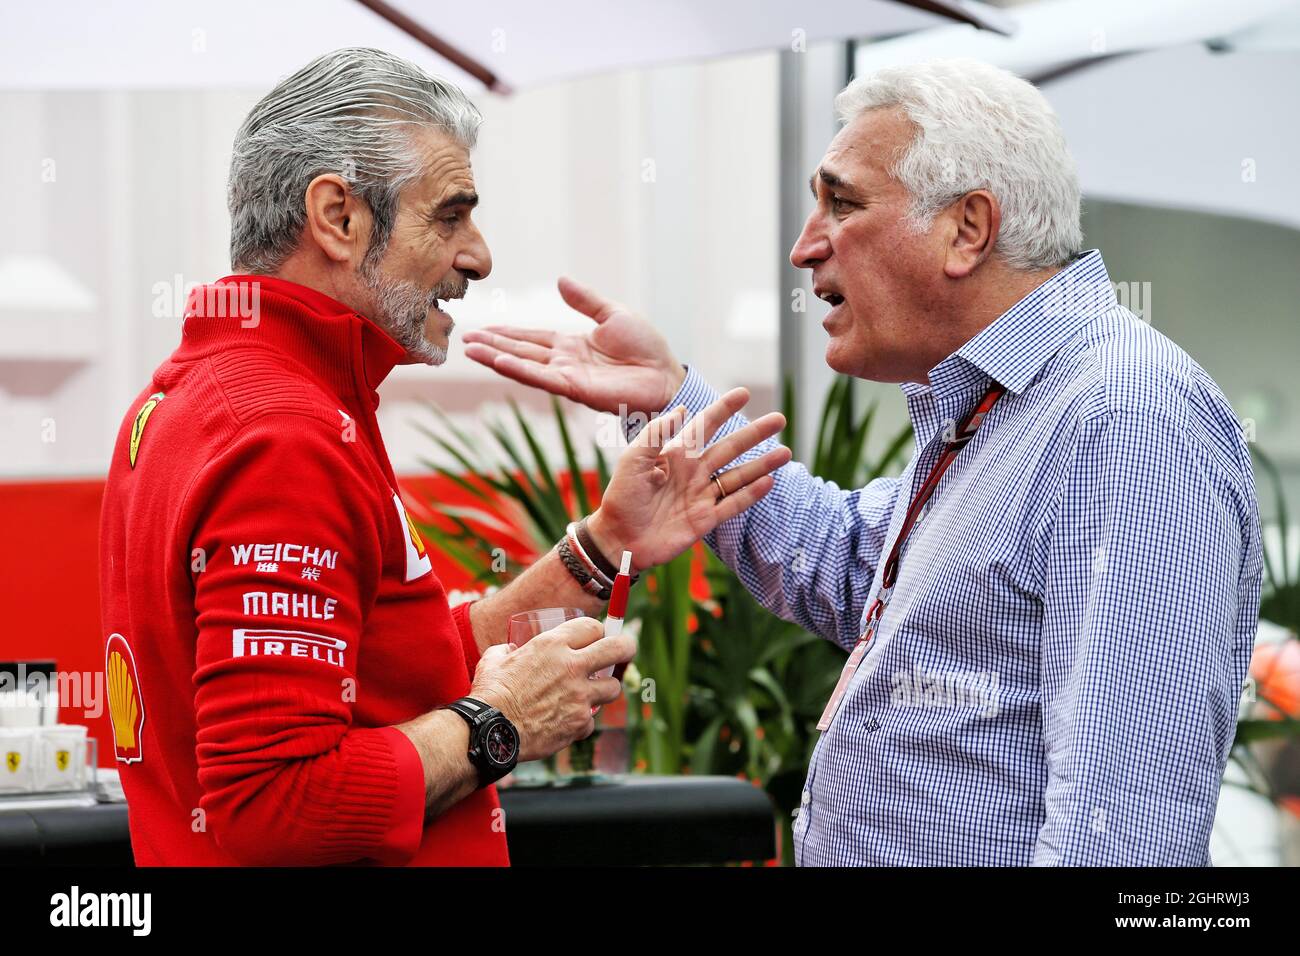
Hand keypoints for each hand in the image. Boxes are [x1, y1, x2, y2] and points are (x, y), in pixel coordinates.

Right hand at [461, 276, 685, 416]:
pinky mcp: (575, 389)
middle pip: (520, 350)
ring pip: (524, 365)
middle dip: (492, 345)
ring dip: (496, 357)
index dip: (506, 333)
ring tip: (470, 350)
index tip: (482, 328)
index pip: (531, 338)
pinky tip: (498, 362)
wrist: (666, 376)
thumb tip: (560, 280)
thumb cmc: (647, 349)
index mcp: (572, 345)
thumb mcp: (613, 315)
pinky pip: (542, 377)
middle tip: (464, 340)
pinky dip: (519, 370)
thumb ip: (585, 300)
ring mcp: (567, 376)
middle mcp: (564, 361)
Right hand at [469, 618, 634, 761]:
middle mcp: (572, 666)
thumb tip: (511, 649)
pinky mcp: (580, 722)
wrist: (489, 731)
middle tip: (625, 651)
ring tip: (593, 693)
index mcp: (552, 645)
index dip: (598, 631)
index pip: (593, 627)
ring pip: (613, 688)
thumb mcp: (495, 659)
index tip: (598, 637)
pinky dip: (581, 722)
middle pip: (619, 648)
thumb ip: (509, 650)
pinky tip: (566, 722)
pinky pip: (591, 720)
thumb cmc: (489, 693)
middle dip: (627, 647)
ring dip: (605, 689)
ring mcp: (580, 696)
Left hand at [587, 387, 789, 573]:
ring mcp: (701, 496)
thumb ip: (656, 434)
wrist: (618, 539)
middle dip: (754, 434)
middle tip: (779, 419)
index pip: (704, 426)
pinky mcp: (704, 520)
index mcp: (676, 455)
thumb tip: (681, 409)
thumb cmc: (622, 497)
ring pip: (738, 476)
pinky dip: (750, 495)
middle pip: (730, 448)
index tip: (743, 393)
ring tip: (786, 453)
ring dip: (761, 465)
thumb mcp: (634, 460)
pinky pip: (732, 504)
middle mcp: (693, 472)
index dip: (723, 409)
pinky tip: (769, 482)